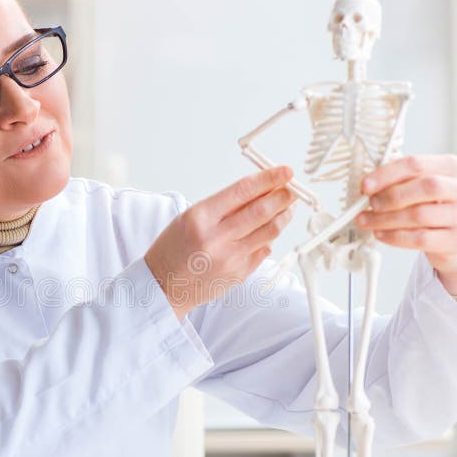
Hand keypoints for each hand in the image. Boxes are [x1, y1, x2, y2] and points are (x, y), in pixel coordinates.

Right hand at [145, 167, 296, 319]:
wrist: (164, 285)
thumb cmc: (174, 249)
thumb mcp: (190, 217)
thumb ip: (224, 205)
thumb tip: (259, 190)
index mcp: (200, 217)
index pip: (243, 191)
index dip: (268, 178)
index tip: (284, 172)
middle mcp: (216, 238)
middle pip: (261, 211)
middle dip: (283, 196)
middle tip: (292, 189)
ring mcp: (230, 258)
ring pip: (269, 231)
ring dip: (283, 216)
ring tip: (287, 207)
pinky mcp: (239, 274)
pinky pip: (263, 251)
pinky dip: (269, 238)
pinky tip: (268, 231)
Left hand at [356, 154, 456, 294]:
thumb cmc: (435, 209)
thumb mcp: (423, 189)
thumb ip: (401, 183)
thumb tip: (368, 186)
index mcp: (451, 168)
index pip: (416, 164)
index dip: (387, 174)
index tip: (365, 185)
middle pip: (425, 186)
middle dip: (390, 196)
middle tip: (370, 204)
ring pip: (419, 215)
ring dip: (386, 219)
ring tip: (367, 221)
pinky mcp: (456, 241)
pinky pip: (420, 238)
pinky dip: (394, 236)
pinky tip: (380, 234)